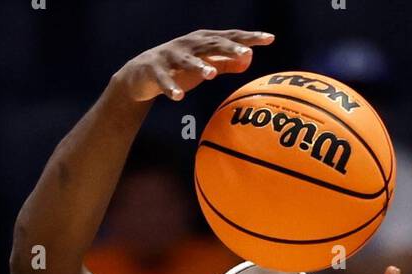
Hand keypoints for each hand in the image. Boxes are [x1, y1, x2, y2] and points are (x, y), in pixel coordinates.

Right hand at [113, 29, 272, 102]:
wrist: (142, 74)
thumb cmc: (179, 68)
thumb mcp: (204, 64)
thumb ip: (226, 62)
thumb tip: (249, 59)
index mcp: (203, 41)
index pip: (230, 38)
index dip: (249, 38)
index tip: (269, 39)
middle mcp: (189, 44)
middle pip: (212, 44)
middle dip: (229, 47)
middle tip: (246, 51)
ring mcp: (171, 56)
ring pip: (187, 60)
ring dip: (199, 66)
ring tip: (210, 74)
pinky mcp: (155, 70)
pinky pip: (164, 80)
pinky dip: (170, 87)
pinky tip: (178, 97)